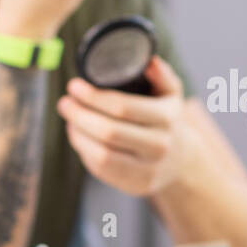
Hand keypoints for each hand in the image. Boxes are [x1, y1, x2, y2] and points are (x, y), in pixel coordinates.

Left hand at [57, 55, 191, 197]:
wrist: (181, 160)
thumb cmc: (167, 120)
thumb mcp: (171, 94)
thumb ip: (162, 75)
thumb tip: (150, 61)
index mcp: (167, 118)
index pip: (123, 107)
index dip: (93, 97)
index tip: (75, 86)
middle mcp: (160, 145)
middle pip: (109, 132)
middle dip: (80, 115)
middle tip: (65, 102)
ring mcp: (148, 169)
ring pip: (101, 154)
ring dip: (78, 134)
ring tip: (69, 119)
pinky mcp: (136, 185)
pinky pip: (101, 169)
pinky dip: (84, 151)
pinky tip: (78, 136)